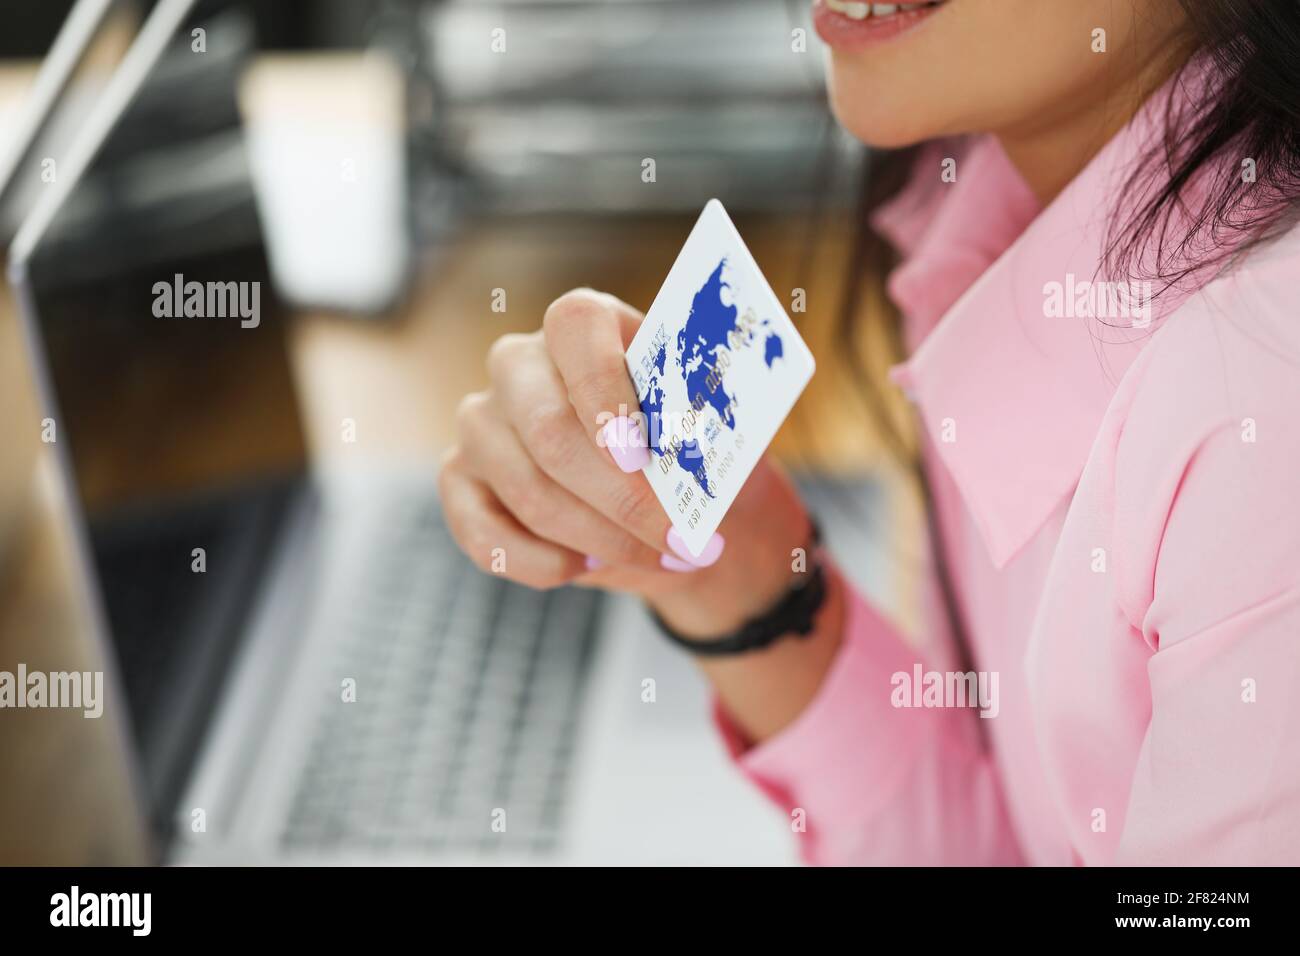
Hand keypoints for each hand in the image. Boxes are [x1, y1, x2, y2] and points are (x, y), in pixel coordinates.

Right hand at [439, 288, 815, 637]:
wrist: (671, 509)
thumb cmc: (691, 455)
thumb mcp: (713, 431)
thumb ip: (704, 427)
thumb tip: (703, 448)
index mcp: (583, 326)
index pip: (575, 329)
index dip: (603, 391)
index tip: (641, 454)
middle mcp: (520, 364)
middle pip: (548, 428)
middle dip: (621, 497)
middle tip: (680, 539)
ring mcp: (482, 422)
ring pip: (527, 489)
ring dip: (600, 538)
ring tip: (658, 558)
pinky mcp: (460, 480)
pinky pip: (482, 532)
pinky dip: (541, 562)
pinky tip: (586, 565)